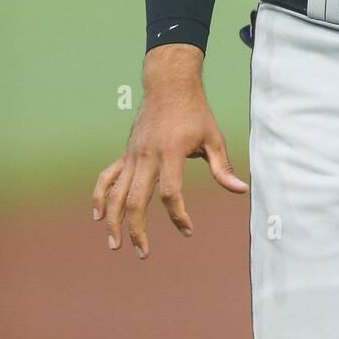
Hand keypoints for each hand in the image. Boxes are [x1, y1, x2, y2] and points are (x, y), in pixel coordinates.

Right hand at [91, 44, 247, 259]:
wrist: (169, 85)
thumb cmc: (196, 112)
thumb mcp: (214, 138)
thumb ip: (223, 168)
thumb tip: (241, 190)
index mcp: (171, 153)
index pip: (170, 193)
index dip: (178, 216)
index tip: (188, 230)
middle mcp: (147, 155)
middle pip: (135, 199)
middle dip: (137, 229)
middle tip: (143, 253)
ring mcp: (132, 154)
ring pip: (116, 192)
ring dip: (112, 220)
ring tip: (114, 245)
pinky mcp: (126, 152)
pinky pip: (108, 177)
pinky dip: (100, 196)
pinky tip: (97, 215)